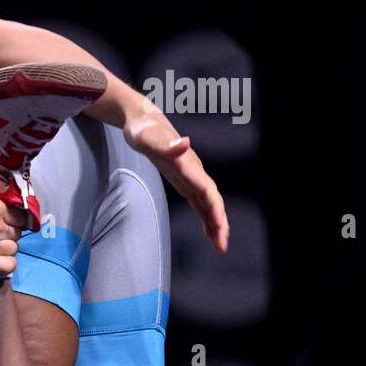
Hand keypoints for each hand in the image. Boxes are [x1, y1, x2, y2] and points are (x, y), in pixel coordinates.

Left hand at [123, 109, 228, 251]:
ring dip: (215, 224)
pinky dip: (205, 216)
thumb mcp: (148, 137)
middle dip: (219, 222)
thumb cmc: (143, 129)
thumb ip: (167, 144)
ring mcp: (190, 176)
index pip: (206, 190)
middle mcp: (193, 171)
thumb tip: (186, 142)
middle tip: (222, 246)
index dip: (214, 208)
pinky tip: (209, 231)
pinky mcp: (183, 179)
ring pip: (208, 203)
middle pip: (212, 200)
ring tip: (220, 245)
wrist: (143, 119)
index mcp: (188, 164)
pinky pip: (198, 201)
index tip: (219, 226)